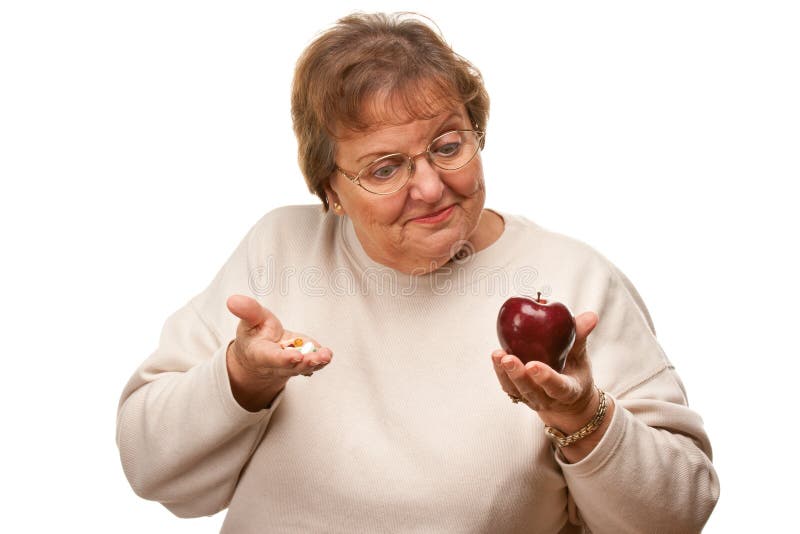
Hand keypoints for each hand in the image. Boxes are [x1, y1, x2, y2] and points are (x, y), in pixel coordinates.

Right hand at [225, 294, 332, 410]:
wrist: (258, 354)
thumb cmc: (254, 335)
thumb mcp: (248, 321)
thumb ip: (246, 311)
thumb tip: (233, 300)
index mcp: (261, 354)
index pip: (272, 358)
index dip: (284, 358)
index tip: (295, 356)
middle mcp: (277, 364)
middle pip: (292, 367)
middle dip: (304, 363)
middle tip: (316, 358)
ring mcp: (292, 366)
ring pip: (305, 367)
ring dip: (317, 362)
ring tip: (326, 356)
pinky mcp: (304, 362)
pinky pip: (314, 364)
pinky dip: (321, 361)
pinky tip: (326, 355)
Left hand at [491, 311, 599, 427]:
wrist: (566, 399)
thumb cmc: (574, 370)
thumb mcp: (581, 356)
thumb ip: (581, 337)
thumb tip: (591, 316)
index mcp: (568, 391)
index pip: (557, 387)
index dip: (546, 378)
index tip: (533, 366)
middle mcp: (548, 399)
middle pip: (530, 391)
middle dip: (518, 375)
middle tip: (508, 358)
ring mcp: (531, 399)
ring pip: (515, 390)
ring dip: (504, 373)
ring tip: (497, 355)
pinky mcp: (518, 394)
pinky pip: (507, 385)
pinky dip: (499, 372)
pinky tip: (495, 356)